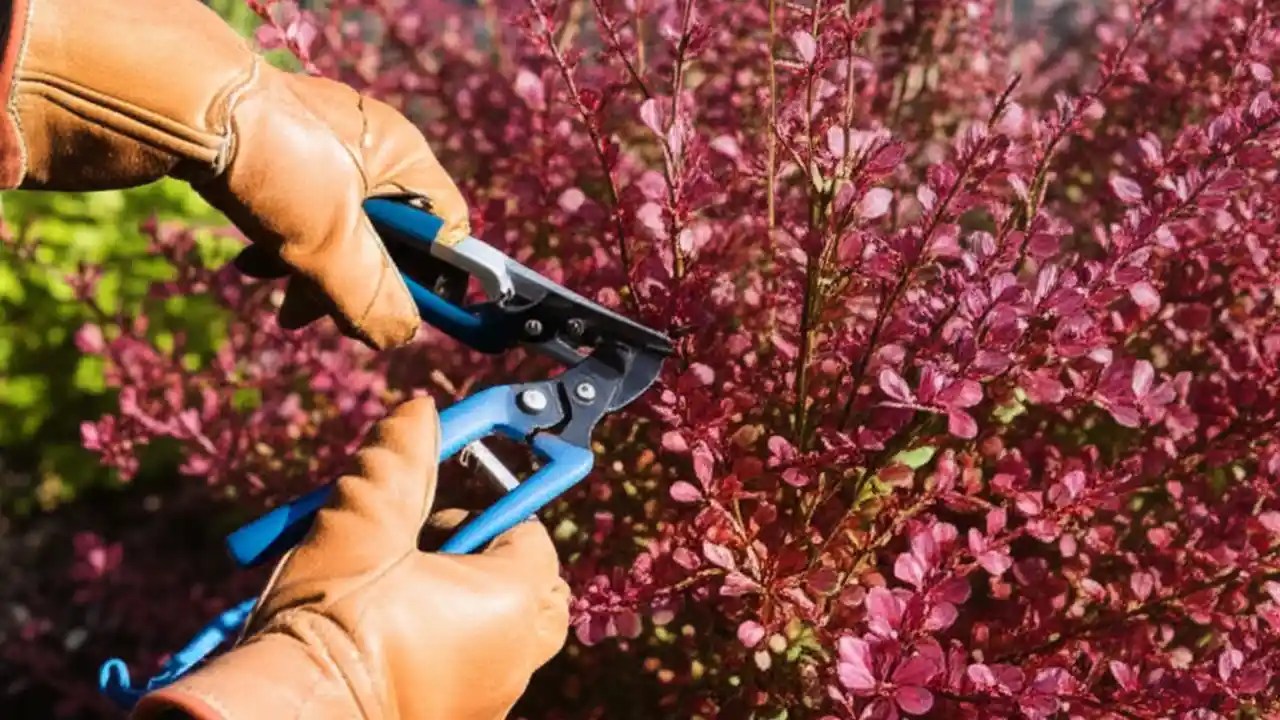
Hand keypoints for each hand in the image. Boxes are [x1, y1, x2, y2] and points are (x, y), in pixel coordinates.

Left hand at [2, 0, 467, 348]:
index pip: (448, 227)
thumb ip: (371, 295)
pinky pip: (290, 218)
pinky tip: (248, 267)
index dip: (435, 278)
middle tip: (328, 318)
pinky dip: (278, 252)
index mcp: (400, 154)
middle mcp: (363, 148)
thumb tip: (400, 337)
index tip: (407, 317)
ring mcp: (311, 151)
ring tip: (281, 300)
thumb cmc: (264, 155)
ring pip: (334, 234)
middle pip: (388, 238)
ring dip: (313, 276)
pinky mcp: (263, 159)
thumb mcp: (328, 239)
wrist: (155, 92)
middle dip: (359, 286)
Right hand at [130, 396, 570, 719]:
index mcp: (511, 602)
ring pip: (507, 635)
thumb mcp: (361, 524)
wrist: (287, 718)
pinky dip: (451, 645)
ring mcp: (489, 699)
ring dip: (469, 602)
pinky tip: (394, 634)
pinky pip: (476, 672)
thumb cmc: (330, 623)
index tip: (438, 505)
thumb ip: (398, 463)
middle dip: (492, 559)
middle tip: (431, 547)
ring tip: (402, 589)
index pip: (530, 534)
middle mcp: (515, 657)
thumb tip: (418, 414)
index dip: (487, 507)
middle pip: (536, 590)